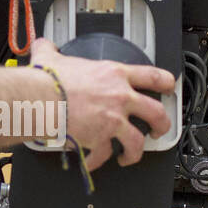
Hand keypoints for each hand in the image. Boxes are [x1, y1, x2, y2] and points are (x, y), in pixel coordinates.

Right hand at [30, 37, 174, 169]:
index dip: (167, 83)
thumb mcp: (51, 57)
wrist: (38, 99)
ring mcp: (113, 120)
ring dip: (135, 152)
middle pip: (157, 113)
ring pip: (138, 141)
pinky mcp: (101, 139)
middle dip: (163, 124)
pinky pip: (104, 155)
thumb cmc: (46, 80)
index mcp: (114, 75)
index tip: (169, 88)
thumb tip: (43, 46)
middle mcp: (119, 98)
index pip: (153, 75)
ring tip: (129, 155)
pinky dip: (97, 161)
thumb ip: (51, 50)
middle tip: (158, 130)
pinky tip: (92, 162)